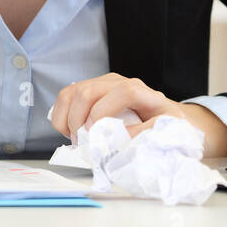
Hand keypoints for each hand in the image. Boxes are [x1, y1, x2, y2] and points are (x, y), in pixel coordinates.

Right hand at [49, 72, 226, 156]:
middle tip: (82, 144)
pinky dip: (61, 115)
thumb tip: (117, 140)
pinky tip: (71, 131)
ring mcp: (101, 83)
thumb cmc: (163, 125)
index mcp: (143, 92)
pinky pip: (66, 96)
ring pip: (72, 92)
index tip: (95, 134)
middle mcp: (119, 82)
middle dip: (78, 121)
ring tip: (75, 139)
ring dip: (66, 119)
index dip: (105, 111)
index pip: (124, 92)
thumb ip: (145, 135)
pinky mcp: (89, 89)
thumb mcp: (165, 131)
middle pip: (89, 91)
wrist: (162, 115)